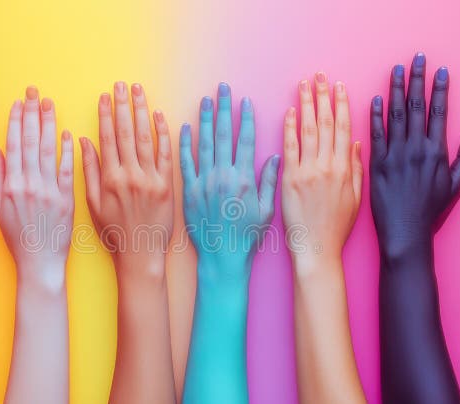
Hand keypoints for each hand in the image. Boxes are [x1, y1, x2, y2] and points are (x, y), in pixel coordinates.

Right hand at [0, 86, 73, 284]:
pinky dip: (68, 151)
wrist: (39, 263)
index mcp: (10, 184)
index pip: (12, 144)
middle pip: (29, 141)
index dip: (15, 120)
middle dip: (31, 113)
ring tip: (50, 103)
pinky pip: (67, 170)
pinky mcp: (67, 199)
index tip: (18, 101)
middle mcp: (29, 184)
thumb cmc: (17, 238)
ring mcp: (49, 190)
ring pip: (48, 150)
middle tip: (34, 91)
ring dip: (49, 124)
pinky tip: (68, 133)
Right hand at [80, 82, 172, 275]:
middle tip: (122, 84)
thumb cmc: (114, 232)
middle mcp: (129, 175)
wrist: (140, 254)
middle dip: (122, 105)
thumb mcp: (93, 203)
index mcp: (109, 178)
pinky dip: (163, 133)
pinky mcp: (167, 185)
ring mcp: (150, 179)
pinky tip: (159, 115)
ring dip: (141, 111)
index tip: (104, 96)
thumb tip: (83, 141)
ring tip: (138, 90)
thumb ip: (89, 170)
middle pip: (125, 132)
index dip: (104, 114)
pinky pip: (166, 154)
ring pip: (145, 138)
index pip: (106, 138)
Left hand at [180, 83, 279, 270]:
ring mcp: (204, 182)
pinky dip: (184, 143)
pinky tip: (185, 126)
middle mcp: (223, 175)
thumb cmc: (247, 237)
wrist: (223, 258)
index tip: (245, 101)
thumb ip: (270, 181)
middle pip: (223, 134)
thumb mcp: (267, 210)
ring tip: (205, 99)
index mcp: (244, 178)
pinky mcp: (188, 191)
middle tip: (222, 88)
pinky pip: (184, 162)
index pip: (246, 140)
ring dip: (204, 119)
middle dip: (224, 108)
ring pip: (203, 143)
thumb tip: (275, 156)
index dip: (245, 118)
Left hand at [281, 73, 361, 268]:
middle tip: (319, 75)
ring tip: (303, 84)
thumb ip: (356, 168)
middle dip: (323, 96)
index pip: (344, 128)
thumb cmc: (336, 228)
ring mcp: (308, 172)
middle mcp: (329, 166)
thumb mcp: (356, 197)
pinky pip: (290, 148)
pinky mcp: (290, 180)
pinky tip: (290, 111)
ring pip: (309, 130)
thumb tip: (354, 142)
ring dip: (306, 104)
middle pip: (327, 123)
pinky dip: (290, 128)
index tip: (339, 86)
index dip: (342, 104)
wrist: (317, 249)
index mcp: (346, 169)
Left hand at [370, 53, 459, 257]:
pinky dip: (375, 115)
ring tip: (396, 70)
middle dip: (417, 80)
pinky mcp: (376, 164)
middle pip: (416, 106)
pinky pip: (375, 134)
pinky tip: (376, 98)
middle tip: (416, 59)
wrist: (405, 234)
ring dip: (395, 90)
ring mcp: (395, 155)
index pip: (439, 112)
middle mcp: (416, 149)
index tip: (440, 71)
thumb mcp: (455, 186)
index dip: (440, 89)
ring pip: (395, 115)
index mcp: (436, 152)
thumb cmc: (430, 212)